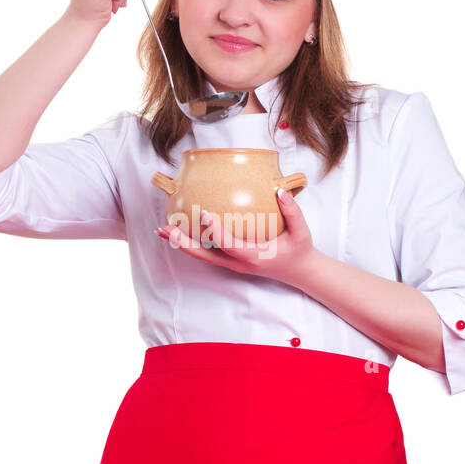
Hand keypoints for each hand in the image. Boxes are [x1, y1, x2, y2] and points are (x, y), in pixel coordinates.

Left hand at [155, 188, 319, 287]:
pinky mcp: (230, 261)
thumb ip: (293, 212)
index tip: (205, 214)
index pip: (231, 245)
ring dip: (181, 244)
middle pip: (206, 256)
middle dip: (184, 242)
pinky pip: (207, 254)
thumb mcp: (302, 232)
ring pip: (202, 257)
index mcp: (255, 257)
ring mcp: (233, 264)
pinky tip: (177, 234)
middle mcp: (240, 263)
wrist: (299, 272)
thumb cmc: (299, 250)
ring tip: (162, 230)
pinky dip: (190, 244)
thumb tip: (279, 192)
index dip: (216, 232)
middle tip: (166, 228)